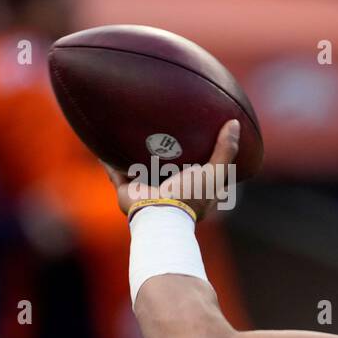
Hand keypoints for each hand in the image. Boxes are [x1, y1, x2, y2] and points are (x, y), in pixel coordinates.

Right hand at [101, 119, 239, 220]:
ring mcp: (146, 191)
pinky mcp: (126, 190)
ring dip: (134, 156)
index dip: (198, 159)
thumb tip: (235, 124)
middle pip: (165, 170)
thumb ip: (226, 150)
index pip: (196, 174)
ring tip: (131, 133)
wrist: (160, 213)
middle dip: (163, 155)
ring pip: (139, 170)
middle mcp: (168, 191)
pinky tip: (103, 143)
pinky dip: (109, 160)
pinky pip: (114, 171)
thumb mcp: (216, 173)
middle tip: (161, 131)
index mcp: (191, 192)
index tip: (198, 140)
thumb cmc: (190, 196)